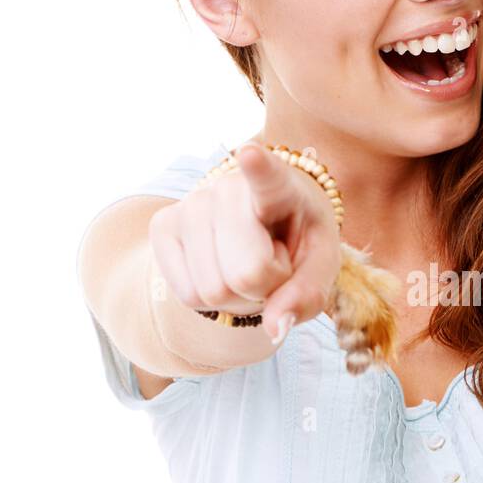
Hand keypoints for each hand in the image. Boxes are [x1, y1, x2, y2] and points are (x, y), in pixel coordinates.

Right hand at [147, 143, 342, 343]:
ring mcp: (189, 204)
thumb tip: (274, 328)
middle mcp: (227, 187)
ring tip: (249, 263)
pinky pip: (188, 296)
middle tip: (274, 263)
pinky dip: (212, 300)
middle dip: (266, 287)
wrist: (262, 226)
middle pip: (246, 274)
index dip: (258, 167)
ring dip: (239, 295)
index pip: (266, 177)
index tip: (250, 154)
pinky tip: (222, 268)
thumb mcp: (320, 265)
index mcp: (279, 185)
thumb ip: (307, 295)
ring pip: (214, 291)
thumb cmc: (298, 240)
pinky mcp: (161, 226)